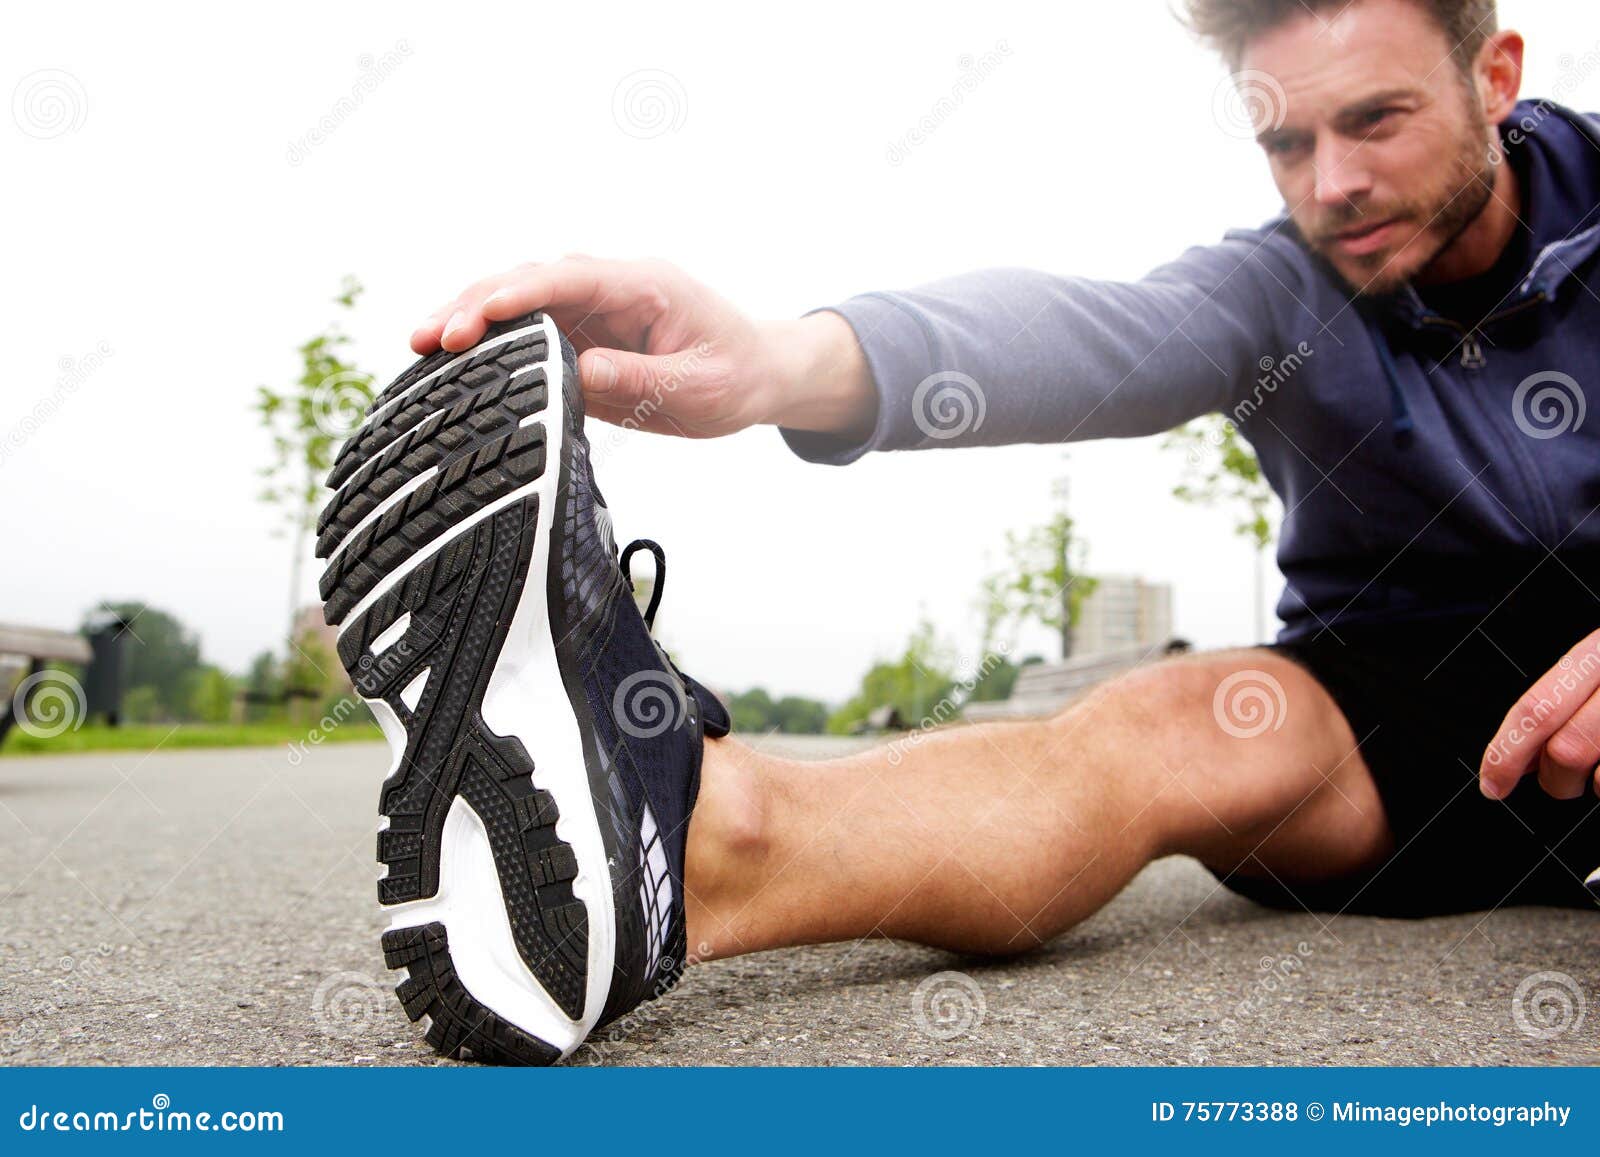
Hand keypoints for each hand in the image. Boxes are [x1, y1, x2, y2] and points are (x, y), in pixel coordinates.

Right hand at [410, 257, 874, 439]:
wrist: (761, 373)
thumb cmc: (737, 374)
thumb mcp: (697, 387)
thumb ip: (638, 379)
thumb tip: (577, 374)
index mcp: (642, 284)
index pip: (565, 279)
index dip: (513, 296)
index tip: (471, 319)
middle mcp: (609, 287)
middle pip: (529, 282)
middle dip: (473, 305)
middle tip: (424, 337)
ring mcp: (593, 309)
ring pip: (521, 304)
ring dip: (472, 321)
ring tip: (419, 345)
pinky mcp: (584, 334)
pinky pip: (531, 334)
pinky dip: (492, 345)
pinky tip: (452, 364)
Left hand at [1479, 628, 1599, 799]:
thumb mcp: (1597, 670)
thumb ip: (1560, 705)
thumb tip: (1515, 759)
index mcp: (1598, 653)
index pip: (1538, 707)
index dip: (1506, 752)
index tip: (1493, 785)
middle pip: (1569, 751)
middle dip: (1556, 781)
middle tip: (1563, 782)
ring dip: (1599, 787)